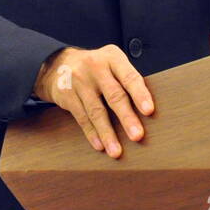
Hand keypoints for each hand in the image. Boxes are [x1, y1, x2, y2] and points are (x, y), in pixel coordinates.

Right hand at [33, 45, 154, 158]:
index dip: (140, 94)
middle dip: (127, 118)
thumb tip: (149, 111)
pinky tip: (100, 145)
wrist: (60, 63)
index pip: (129, 77)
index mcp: (112, 58)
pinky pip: (81, 117)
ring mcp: (79, 80)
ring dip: (107, 133)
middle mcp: (95, 67)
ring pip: (96, 111)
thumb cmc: (98, 68)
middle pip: (114, 95)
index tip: (149, 111)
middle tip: (137, 136)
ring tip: (116, 151)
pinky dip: (92, 133)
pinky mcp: (66, 94)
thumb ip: (127, 80)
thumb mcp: (112, 64)